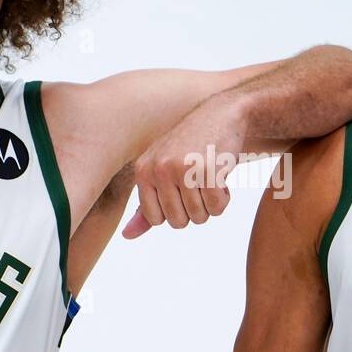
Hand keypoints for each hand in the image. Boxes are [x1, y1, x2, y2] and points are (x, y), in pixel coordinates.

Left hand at [121, 95, 244, 238]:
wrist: (221, 115)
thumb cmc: (189, 147)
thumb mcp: (161, 171)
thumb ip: (146, 205)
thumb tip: (127, 236)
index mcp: (143, 171)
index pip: (155, 220)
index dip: (174, 211)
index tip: (181, 191)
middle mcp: (159, 169)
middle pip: (178, 222)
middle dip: (194, 210)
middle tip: (199, 185)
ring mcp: (183, 168)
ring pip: (199, 217)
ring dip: (211, 204)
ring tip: (209, 179)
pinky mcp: (209, 169)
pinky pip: (217, 207)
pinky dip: (224, 199)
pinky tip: (221, 177)